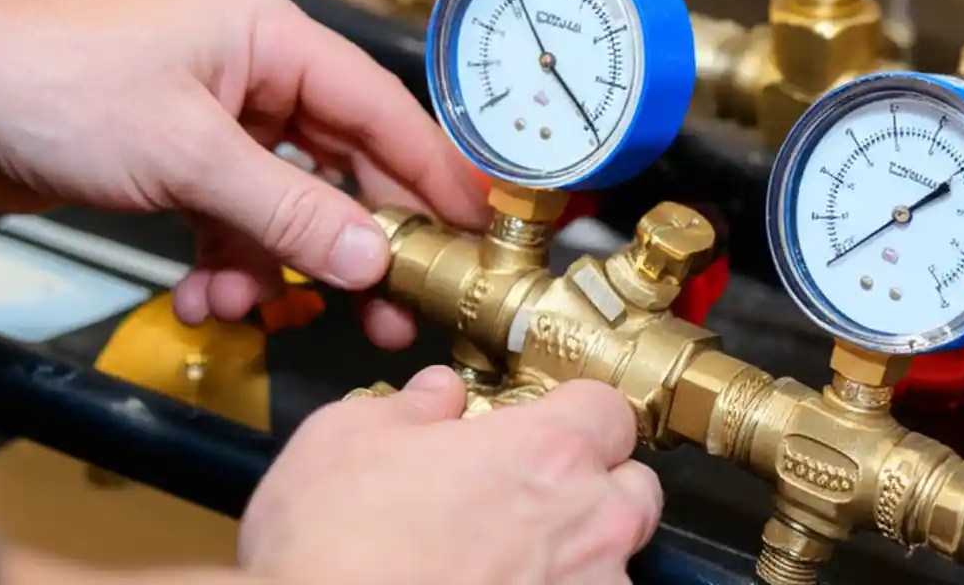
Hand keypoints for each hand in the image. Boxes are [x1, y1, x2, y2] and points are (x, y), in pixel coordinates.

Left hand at [0, 0, 488, 347]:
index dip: (432, 172)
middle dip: (353, 242)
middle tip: (394, 301)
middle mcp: (253, 72)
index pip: (380, 109)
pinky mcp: (185, 161)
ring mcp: (218, 119)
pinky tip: (209, 295)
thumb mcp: (186, 155)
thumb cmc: (45, 84)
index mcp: (269, 36)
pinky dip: (230, 265)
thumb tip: (367, 255)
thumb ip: (287, 210)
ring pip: (287, 205)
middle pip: (341, 166)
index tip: (473, 226)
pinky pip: (237, 222)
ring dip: (276, 267)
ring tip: (262, 308)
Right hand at [239, 368, 661, 584]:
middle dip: (595, 485)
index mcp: (546, 452)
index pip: (607, 408)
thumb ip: (409, 407)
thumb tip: (435, 398)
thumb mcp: (344, 438)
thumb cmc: (330, 554)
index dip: (574, 413)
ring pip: (612, 563)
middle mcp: (587, 524)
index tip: (544, 423)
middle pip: (633, 487)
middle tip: (531, 495)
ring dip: (575, 557)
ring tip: (503, 564)